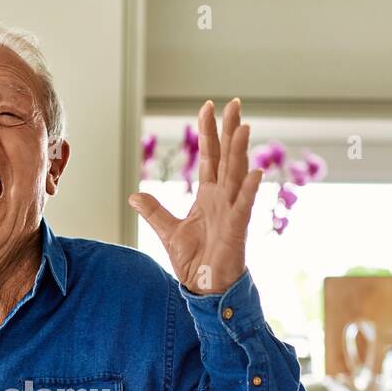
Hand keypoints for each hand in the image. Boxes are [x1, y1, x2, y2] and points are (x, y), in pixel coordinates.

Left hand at [129, 98, 260, 294]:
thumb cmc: (194, 261)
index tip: (208, 108)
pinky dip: (251, 189)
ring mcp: (232, 211)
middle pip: (226, 157)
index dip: (208, 133)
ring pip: (237, 175)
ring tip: (243, 127)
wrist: (205, 287)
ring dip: (240, 151)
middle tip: (234, 103)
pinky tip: (257, 172)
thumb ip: (154, 212)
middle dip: (229, 130)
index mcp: (208, 196)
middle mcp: (223, 198)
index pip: (209, 157)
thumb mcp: (168, 231)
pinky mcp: (237, 228)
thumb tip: (135, 196)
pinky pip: (245, 205)